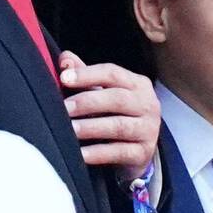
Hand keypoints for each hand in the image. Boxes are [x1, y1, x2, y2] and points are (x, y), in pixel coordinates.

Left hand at [59, 50, 160, 179]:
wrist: (138, 149)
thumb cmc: (117, 115)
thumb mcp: (104, 93)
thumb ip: (85, 75)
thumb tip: (65, 58)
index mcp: (138, 84)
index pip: (113, 73)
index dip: (87, 74)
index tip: (64, 78)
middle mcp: (148, 105)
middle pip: (117, 98)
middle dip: (88, 102)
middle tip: (64, 107)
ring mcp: (148, 130)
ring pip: (118, 126)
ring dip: (91, 127)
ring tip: (70, 129)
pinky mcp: (143, 153)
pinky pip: (119, 152)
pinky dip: (98, 153)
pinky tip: (81, 154)